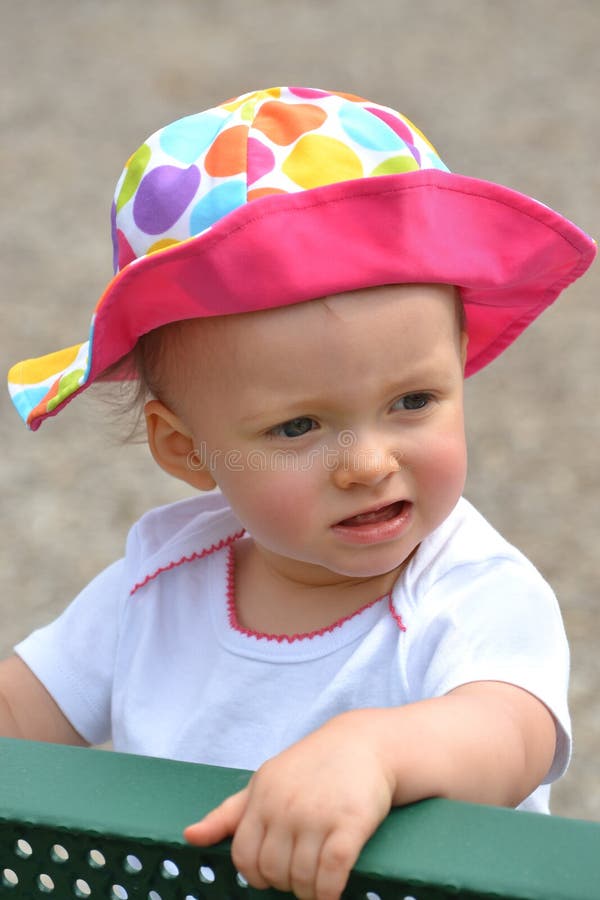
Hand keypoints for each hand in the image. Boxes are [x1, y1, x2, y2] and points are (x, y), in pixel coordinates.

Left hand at [184, 712, 393, 899]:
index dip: (255, 875)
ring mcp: (317, 816)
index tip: (271, 875)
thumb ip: (229, 813)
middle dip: (284, 884)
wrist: (363, 744)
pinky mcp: (350, 824)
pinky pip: (332, 874)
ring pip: (302, 878)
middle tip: (298, 878)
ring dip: (308, 893)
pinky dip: (329, 892)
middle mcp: (285, 806)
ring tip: (316, 887)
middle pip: (273, 870)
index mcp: (262, 797)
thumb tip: (190, 836)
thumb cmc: (310, 766)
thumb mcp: (265, 781)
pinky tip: (331, 893)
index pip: (243, 856)